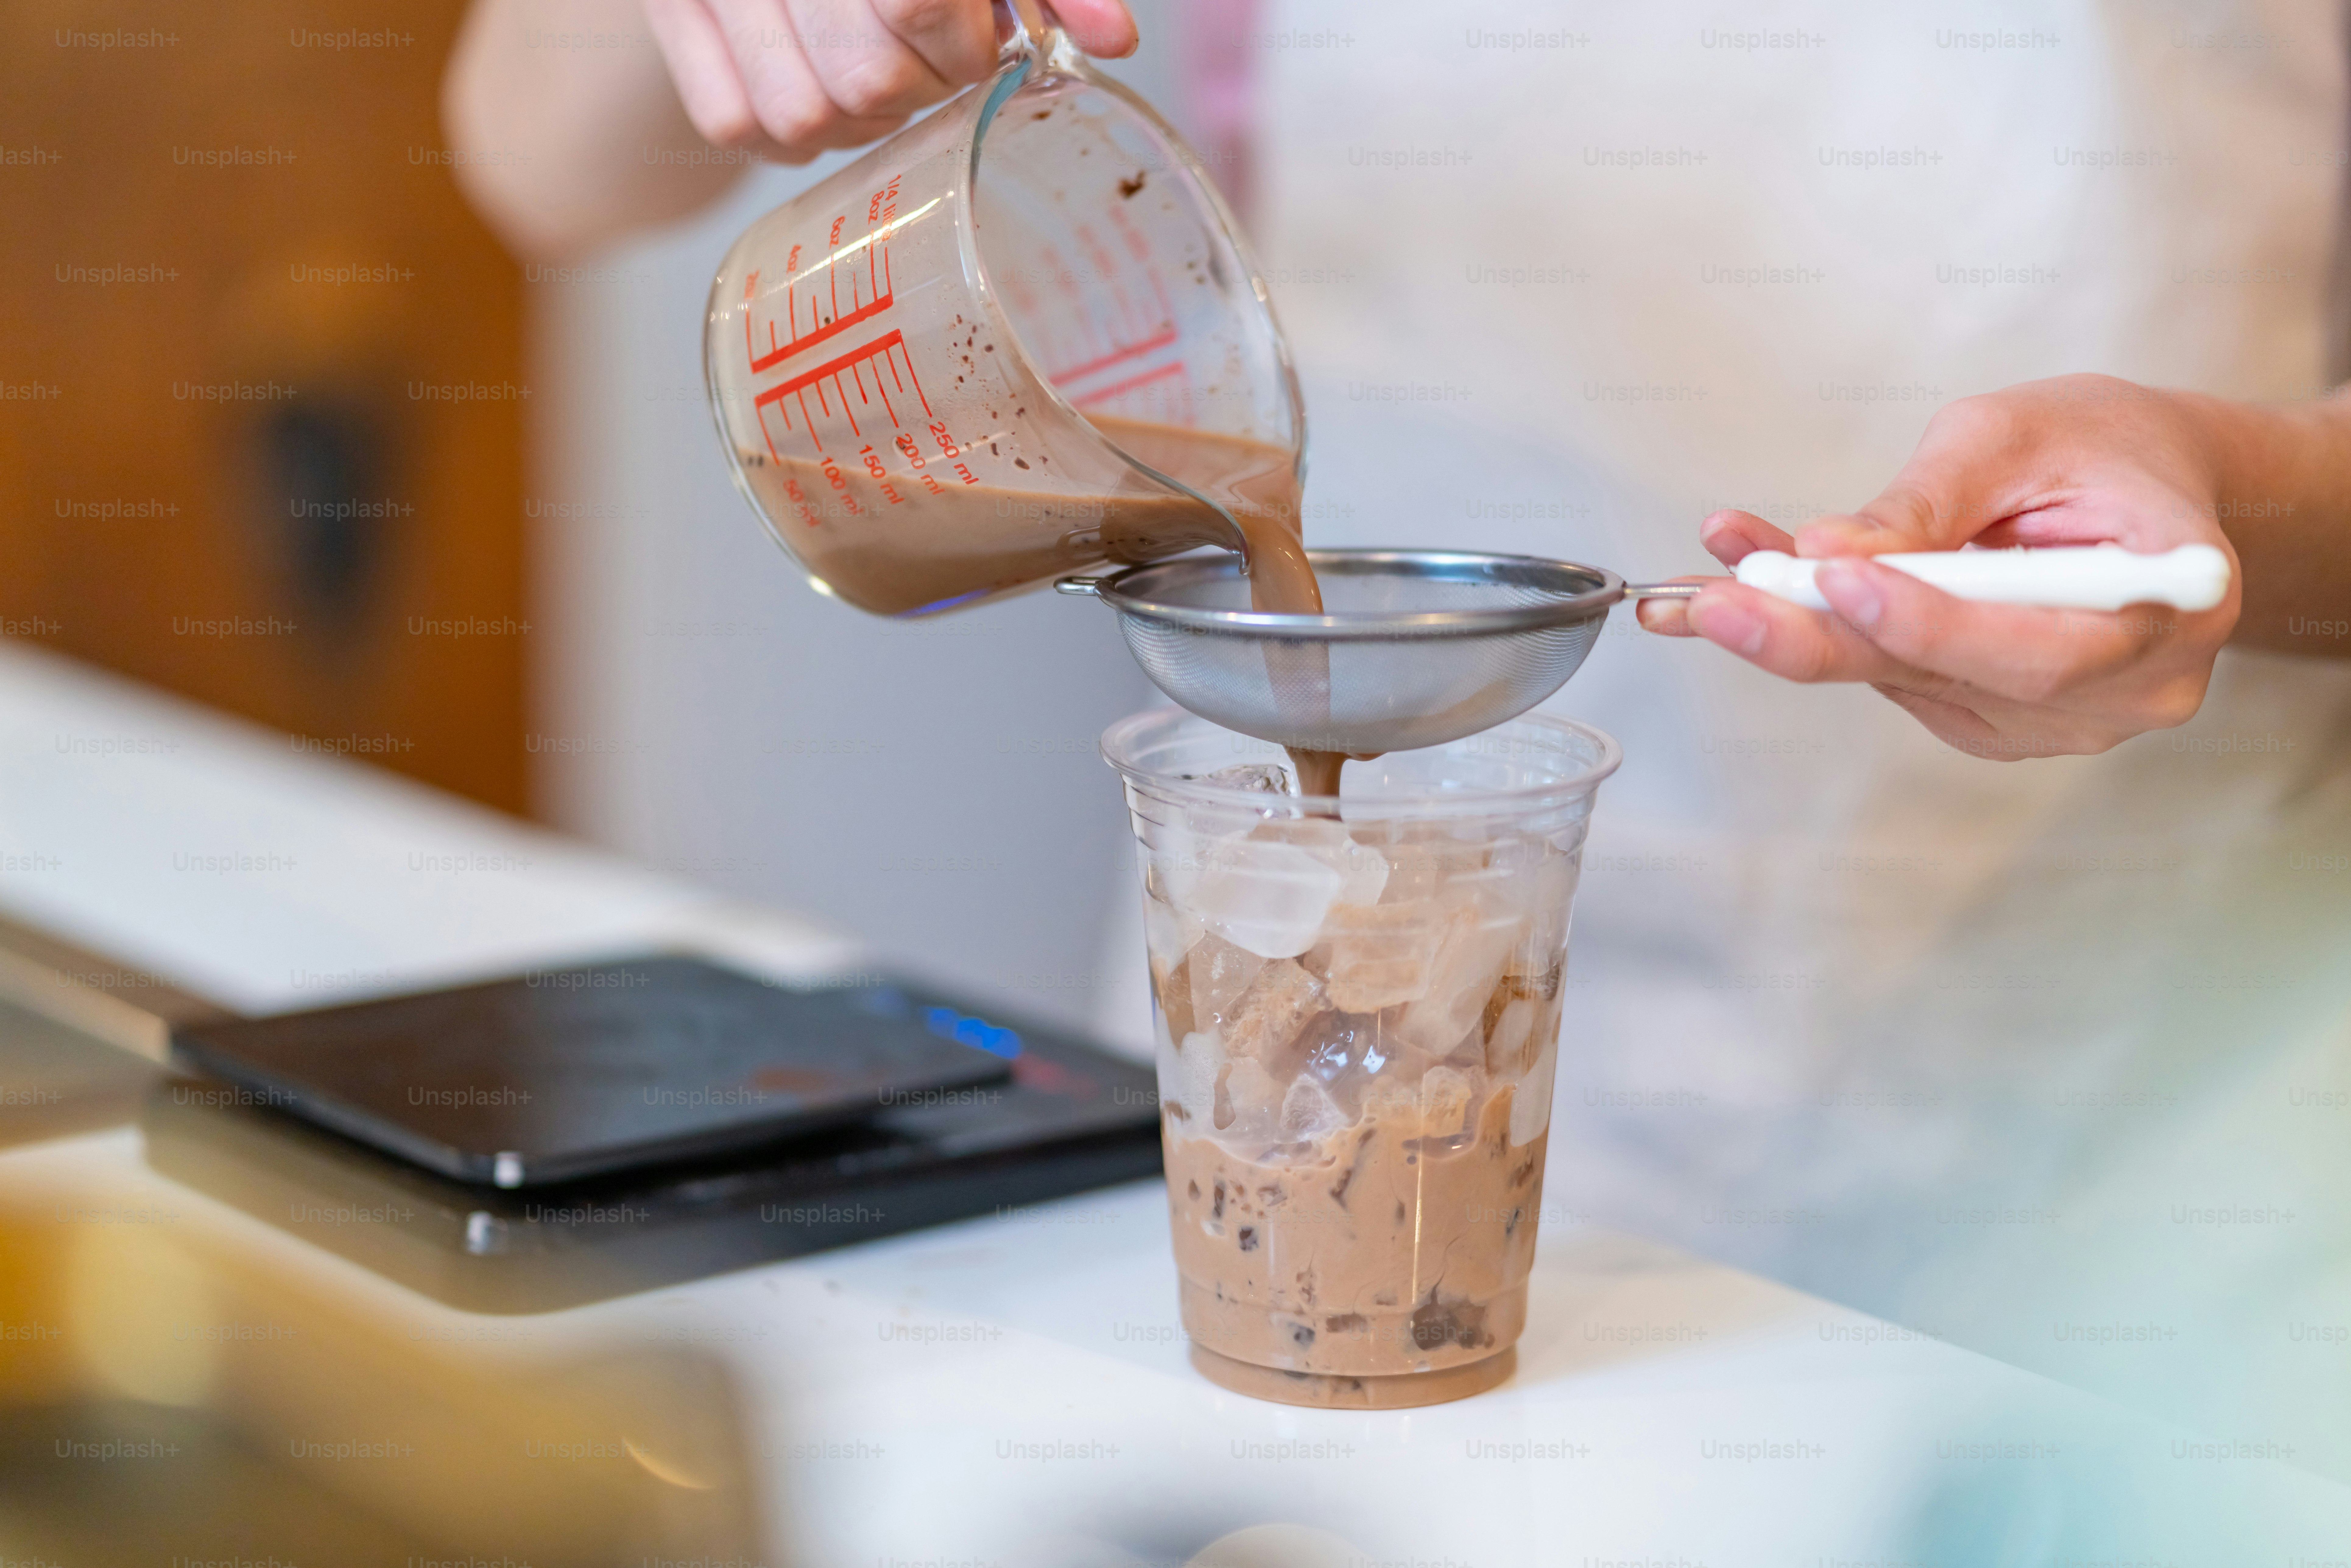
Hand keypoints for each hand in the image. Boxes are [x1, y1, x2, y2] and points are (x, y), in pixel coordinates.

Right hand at [643, 0, 1136, 163]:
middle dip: (914, 91)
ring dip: (853, 125)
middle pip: (867, 81)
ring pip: (801, 120)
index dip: (961, 46)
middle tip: (925, 63)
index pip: (919, 7)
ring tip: (871, 81)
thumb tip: (1113, 43)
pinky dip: (782, 136)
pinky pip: (732, 126)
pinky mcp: (672, 14)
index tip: (974, 41)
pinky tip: (815, 97)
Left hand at [1636, 374, 2244, 759]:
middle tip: (1716, 605)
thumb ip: (1929, 498)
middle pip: (1955, 679)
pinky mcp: (1994, 718)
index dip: (1934, 623)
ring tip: (1715, 579)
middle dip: (1822, 639)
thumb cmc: (2101, 445)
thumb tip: (1826, 548)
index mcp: (2175, 605)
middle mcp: (2126, 688)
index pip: (2043, 648)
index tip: (1839, 577)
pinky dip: (1828, 631)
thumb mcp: (2017, 433)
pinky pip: (1897, 678)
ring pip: (1908, 682)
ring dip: (1802, 630)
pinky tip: (1763, 589)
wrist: (2145, 484)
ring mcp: (2057, 718)